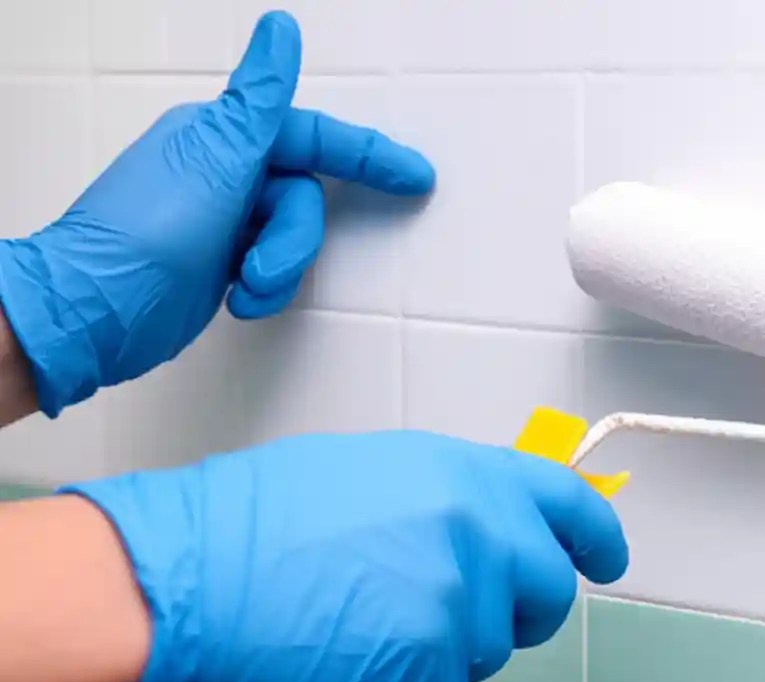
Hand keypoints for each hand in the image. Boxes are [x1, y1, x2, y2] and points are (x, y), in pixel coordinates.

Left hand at [0, 11, 433, 416]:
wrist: (94, 312)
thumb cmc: (143, 234)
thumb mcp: (215, 160)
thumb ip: (260, 99)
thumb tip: (280, 29)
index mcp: (221, 138)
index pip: (311, 136)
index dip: (366, 155)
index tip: (414, 176)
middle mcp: (224, 174)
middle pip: (304, 198)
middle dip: (295, 238)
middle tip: (265, 262)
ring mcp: (222, 222)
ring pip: (292, 238)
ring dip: (278, 269)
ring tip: (244, 285)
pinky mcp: (220, 264)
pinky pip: (272, 270)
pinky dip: (263, 290)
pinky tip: (234, 300)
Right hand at [62, 431, 628, 681]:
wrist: (192, 577)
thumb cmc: (260, 522)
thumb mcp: (378, 472)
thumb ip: (456, 497)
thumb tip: (498, 524)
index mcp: (468, 475)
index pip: (571, 504)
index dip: (597, 536)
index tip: (607, 558)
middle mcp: (481, 536)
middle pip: (547, 594)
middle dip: (520, 609)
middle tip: (462, 610)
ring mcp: (461, 609)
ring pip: (488, 650)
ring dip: (445, 647)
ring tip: (366, 618)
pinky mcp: (431, 677)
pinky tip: (351, 656)